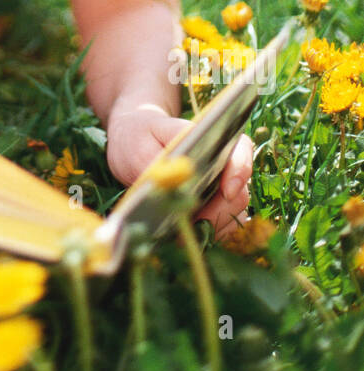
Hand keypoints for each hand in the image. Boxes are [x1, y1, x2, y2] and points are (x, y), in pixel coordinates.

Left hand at [106, 103, 252, 240]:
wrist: (131, 144)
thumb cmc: (139, 134)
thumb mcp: (141, 139)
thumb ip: (162, 161)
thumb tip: (180, 183)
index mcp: (211, 139)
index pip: (241, 151)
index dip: (240, 171)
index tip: (227, 191)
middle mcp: (221, 166)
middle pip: (238, 193)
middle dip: (218, 213)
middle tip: (190, 225)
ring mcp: (217, 189)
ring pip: (230, 216)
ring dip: (210, 228)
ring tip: (179, 235)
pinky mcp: (208, 209)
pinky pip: (216, 228)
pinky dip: (202, 235)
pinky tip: (179, 236)